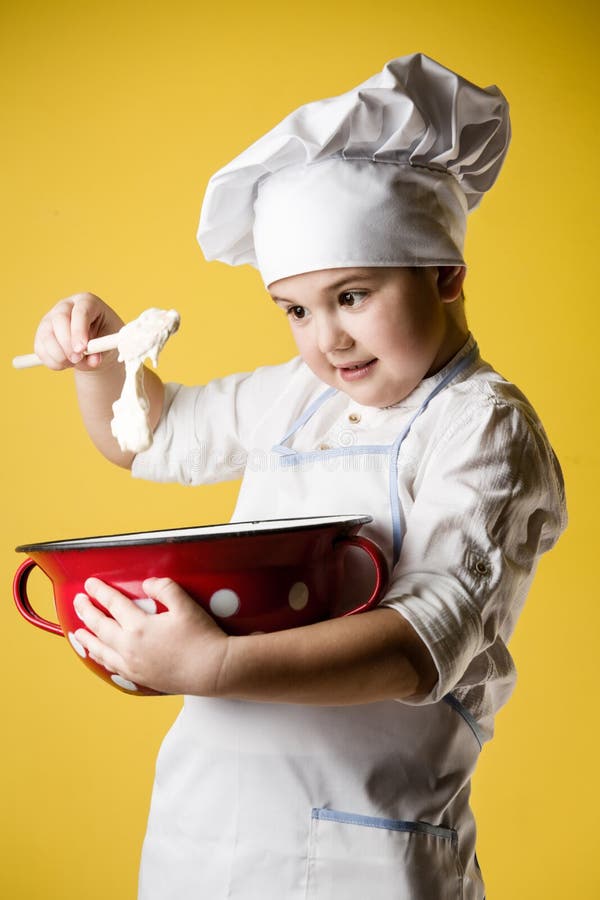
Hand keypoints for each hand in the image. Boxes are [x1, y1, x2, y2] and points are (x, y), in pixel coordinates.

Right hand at [34, 292, 123, 371]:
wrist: (95, 346)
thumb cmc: (104, 339)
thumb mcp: (107, 343)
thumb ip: (101, 351)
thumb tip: (93, 361)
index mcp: (87, 301)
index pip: (80, 311)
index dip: (79, 330)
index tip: (82, 348)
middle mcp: (66, 306)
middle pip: (60, 319)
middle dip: (67, 343)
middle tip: (77, 359)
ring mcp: (50, 318)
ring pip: (47, 336)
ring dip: (60, 355)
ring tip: (75, 363)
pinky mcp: (41, 334)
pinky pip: (41, 349)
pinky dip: (53, 362)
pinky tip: (66, 363)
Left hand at [73, 577, 229, 694]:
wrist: (213, 670)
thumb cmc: (202, 638)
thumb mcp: (186, 605)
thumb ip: (165, 588)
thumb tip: (147, 583)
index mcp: (139, 626)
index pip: (112, 603)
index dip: (99, 591)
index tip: (90, 583)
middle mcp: (130, 647)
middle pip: (100, 626)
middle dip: (86, 611)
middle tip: (78, 600)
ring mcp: (133, 665)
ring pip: (101, 649)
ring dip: (87, 638)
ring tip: (79, 631)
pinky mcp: (140, 678)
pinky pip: (112, 666)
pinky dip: (100, 658)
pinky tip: (100, 655)